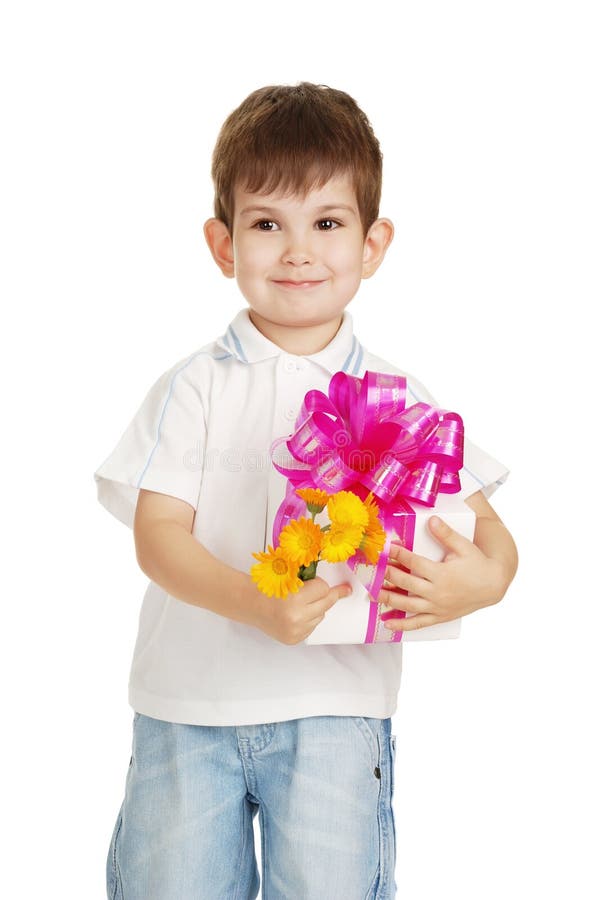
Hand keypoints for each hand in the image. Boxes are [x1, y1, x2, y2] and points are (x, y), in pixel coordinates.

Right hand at [253, 577, 351, 644]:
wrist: (248, 604)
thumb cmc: (267, 588)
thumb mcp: (289, 578)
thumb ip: (310, 583)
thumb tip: (338, 589)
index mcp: (294, 600)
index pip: (323, 588)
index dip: (320, 583)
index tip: (319, 582)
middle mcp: (296, 618)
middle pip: (327, 603)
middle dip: (327, 595)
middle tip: (338, 590)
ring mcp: (296, 632)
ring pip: (321, 616)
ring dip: (317, 608)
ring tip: (301, 603)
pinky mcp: (294, 640)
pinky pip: (312, 627)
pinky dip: (308, 619)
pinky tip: (296, 614)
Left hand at [378, 516, 507, 632]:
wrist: (493, 586)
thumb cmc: (477, 563)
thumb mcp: (463, 546)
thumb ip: (446, 534)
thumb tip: (431, 519)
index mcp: (443, 574)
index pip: (415, 563)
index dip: (399, 554)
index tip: (387, 547)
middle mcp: (438, 592)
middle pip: (407, 583)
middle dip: (388, 575)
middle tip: (374, 569)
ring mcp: (438, 607)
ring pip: (408, 605)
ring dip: (389, 600)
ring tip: (372, 594)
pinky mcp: (439, 617)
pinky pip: (418, 623)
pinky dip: (402, 625)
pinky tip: (387, 623)